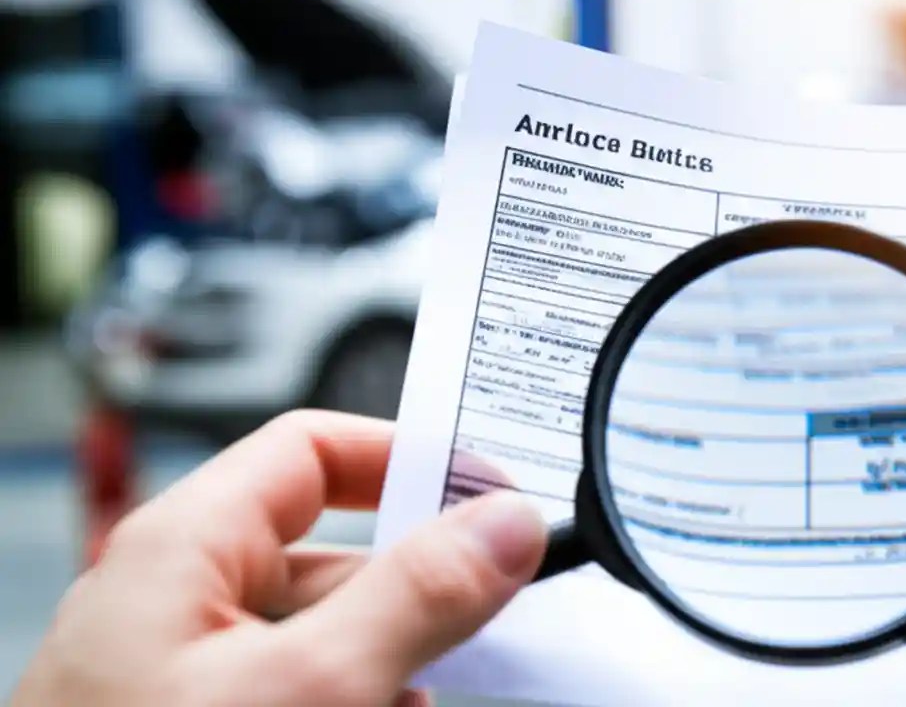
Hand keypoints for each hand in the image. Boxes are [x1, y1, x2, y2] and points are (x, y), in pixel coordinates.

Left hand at [10, 410, 546, 705]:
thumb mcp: (314, 685)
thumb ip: (418, 596)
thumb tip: (502, 525)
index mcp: (182, 549)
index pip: (313, 452)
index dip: (408, 458)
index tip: (492, 494)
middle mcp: (174, 602)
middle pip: (327, 550)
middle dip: (415, 578)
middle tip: (495, 599)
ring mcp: (179, 676)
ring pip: (316, 631)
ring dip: (392, 651)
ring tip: (448, 681)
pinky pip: (293, 688)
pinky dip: (353, 696)